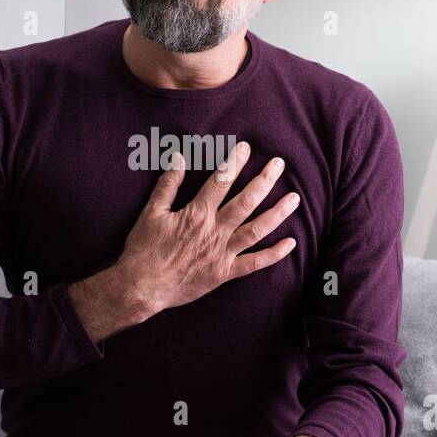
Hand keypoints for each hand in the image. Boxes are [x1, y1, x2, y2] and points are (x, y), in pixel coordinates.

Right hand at [115, 140, 298, 315]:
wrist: (142, 288)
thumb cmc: (144, 250)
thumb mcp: (151, 212)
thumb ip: (168, 184)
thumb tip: (178, 157)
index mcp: (196, 215)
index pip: (221, 181)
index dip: (235, 162)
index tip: (247, 148)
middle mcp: (214, 232)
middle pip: (246, 202)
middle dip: (264, 181)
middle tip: (280, 165)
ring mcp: (222, 253)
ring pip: (256, 230)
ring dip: (277, 213)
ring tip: (295, 199)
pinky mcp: (224, 273)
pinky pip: (254, 263)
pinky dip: (273, 254)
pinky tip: (290, 243)